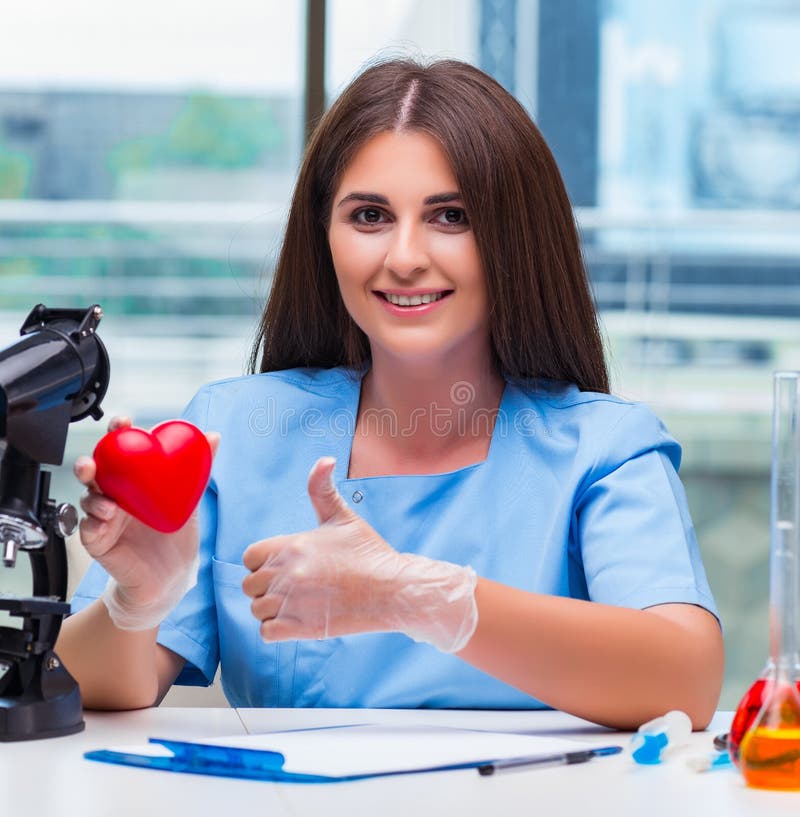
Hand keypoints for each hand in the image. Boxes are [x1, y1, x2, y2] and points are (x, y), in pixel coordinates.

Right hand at [75, 415, 219, 629]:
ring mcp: (104, 518)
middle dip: (90, 461)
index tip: (122, 422)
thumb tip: (214, 436)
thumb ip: (198, 467)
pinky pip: (88, 529)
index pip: (119, 451)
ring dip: (93, 496)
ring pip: (87, 498)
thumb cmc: (174, 535)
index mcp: (133, 481)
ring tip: (109, 501)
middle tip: (96, 460)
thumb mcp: (189, 498)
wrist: (170, 577)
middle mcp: (114, 496)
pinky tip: (106, 520)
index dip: (116, 433)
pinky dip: (94, 522)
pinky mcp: (99, 542)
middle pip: (94, 472)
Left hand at [241, 457, 477, 651]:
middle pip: (249, 585)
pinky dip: (277, 630)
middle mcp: (287, 573)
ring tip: (298, 604)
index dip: (262, 562)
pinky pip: (267, 632)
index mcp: (293, 545)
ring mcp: (293, 602)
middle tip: (293, 587)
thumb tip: (325, 460)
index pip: (249, 557)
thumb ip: (323, 489)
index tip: (282, 566)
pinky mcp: (301, 627)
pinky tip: (298, 620)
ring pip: (256, 609)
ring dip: (272, 609)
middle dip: (265, 587)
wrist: (393, 589)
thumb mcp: (343, 517)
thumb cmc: (369, 552)